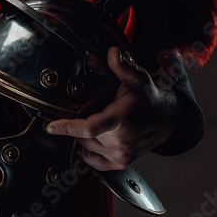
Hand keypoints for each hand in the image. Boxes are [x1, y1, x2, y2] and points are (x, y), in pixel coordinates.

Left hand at [45, 47, 178, 170]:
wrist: (166, 119)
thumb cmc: (149, 98)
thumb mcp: (137, 78)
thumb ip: (122, 66)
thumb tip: (112, 52)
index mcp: (121, 120)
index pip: (90, 127)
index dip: (68, 127)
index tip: (50, 126)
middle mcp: (120, 141)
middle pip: (83, 135)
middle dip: (81, 122)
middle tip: (93, 109)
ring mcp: (120, 155)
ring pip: (86, 146)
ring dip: (86, 136)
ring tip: (99, 121)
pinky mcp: (120, 163)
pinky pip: (93, 160)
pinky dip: (89, 150)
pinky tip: (97, 138)